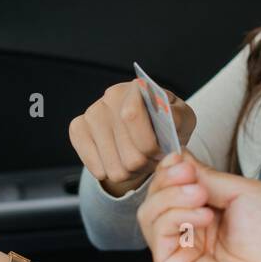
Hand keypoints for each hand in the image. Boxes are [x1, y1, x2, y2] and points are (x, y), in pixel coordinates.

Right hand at [69, 81, 195, 196]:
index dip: (149, 144)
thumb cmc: (166, 126)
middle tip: (152, 160)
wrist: (145, 131)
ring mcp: (92, 113)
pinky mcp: (78, 129)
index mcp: (138, 88)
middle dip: (145, 164)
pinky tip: (120, 161)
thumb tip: (167, 121)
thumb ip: (179, 118)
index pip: (132, 116)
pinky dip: (112, 173)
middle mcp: (111, 96)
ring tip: (139, 162)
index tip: (160, 153)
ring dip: (131, 172)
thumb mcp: (182, 120)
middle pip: (128, 152)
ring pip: (114, 167)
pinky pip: (97, 169)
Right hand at [137, 151, 260, 261]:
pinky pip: (157, 232)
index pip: (174, 183)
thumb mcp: (246, 194)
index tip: (182, 159)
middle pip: (157, 194)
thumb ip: (210, 177)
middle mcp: (191, 231)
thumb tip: (181, 160)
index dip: (173, 167)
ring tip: (200, 196)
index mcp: (210, 211)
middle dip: (169, 177)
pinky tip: (202, 217)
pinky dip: (175, 215)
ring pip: (150, 211)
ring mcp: (179, 250)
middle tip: (189, 175)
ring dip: (171, 195)